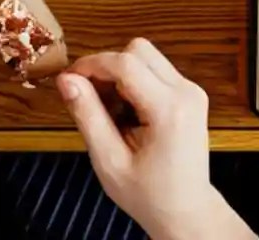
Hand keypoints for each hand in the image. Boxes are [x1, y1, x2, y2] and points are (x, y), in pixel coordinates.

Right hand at [56, 38, 255, 239]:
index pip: (126, 63)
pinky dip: (134, 82)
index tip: (68, 78)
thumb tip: (67, 80)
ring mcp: (192, 91)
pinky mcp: (190, 94)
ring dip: (120, 74)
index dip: (91, 64)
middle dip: (107, 66)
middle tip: (87, 96)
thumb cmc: (148, 193)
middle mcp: (187, 92)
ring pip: (148, 57)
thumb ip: (88, 115)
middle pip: (139, 50)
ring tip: (108, 112)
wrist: (185, 208)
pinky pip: (157, 71)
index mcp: (170, 109)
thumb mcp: (108, 160)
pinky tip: (125, 113)